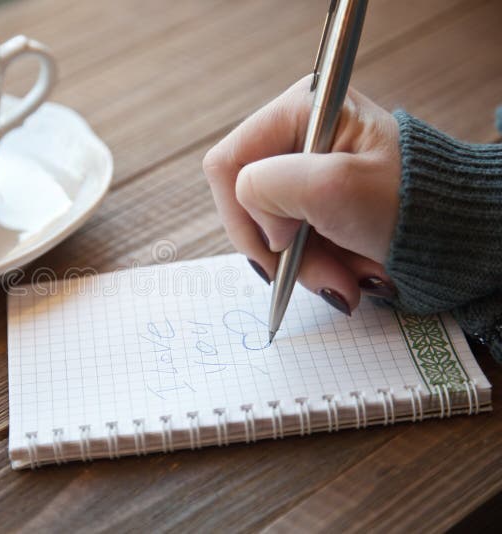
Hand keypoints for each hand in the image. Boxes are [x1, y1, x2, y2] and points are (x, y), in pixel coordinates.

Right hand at [202, 76, 401, 313]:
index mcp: (299, 111)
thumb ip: (266, 187)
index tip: (283, 243)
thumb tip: (263, 228)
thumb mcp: (332, 187)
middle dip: (286, 252)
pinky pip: (296, 242)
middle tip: (326, 280)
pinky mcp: (320, 201)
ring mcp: (308, 172)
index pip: (229, 165)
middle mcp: (298, 137)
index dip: (245, 212)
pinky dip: (320, 265)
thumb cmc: (411, 200)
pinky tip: (352, 271)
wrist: (465, 232)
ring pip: (273, 231)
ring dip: (308, 266)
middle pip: (251, 204)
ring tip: (350, 280)